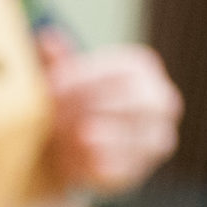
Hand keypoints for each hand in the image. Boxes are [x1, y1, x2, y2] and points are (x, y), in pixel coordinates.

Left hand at [42, 35, 180, 195]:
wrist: (64, 153)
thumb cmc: (64, 106)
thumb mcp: (58, 80)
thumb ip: (55, 61)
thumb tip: (46, 36)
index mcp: (140, 68)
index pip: (122, 69)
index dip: (85, 79)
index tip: (52, 89)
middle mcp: (160, 100)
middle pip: (132, 99)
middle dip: (88, 107)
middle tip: (53, 116)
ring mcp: (158, 137)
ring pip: (134, 134)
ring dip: (91, 136)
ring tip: (60, 137)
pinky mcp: (142, 170)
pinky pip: (124, 168)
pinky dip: (94, 164)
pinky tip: (69, 161)